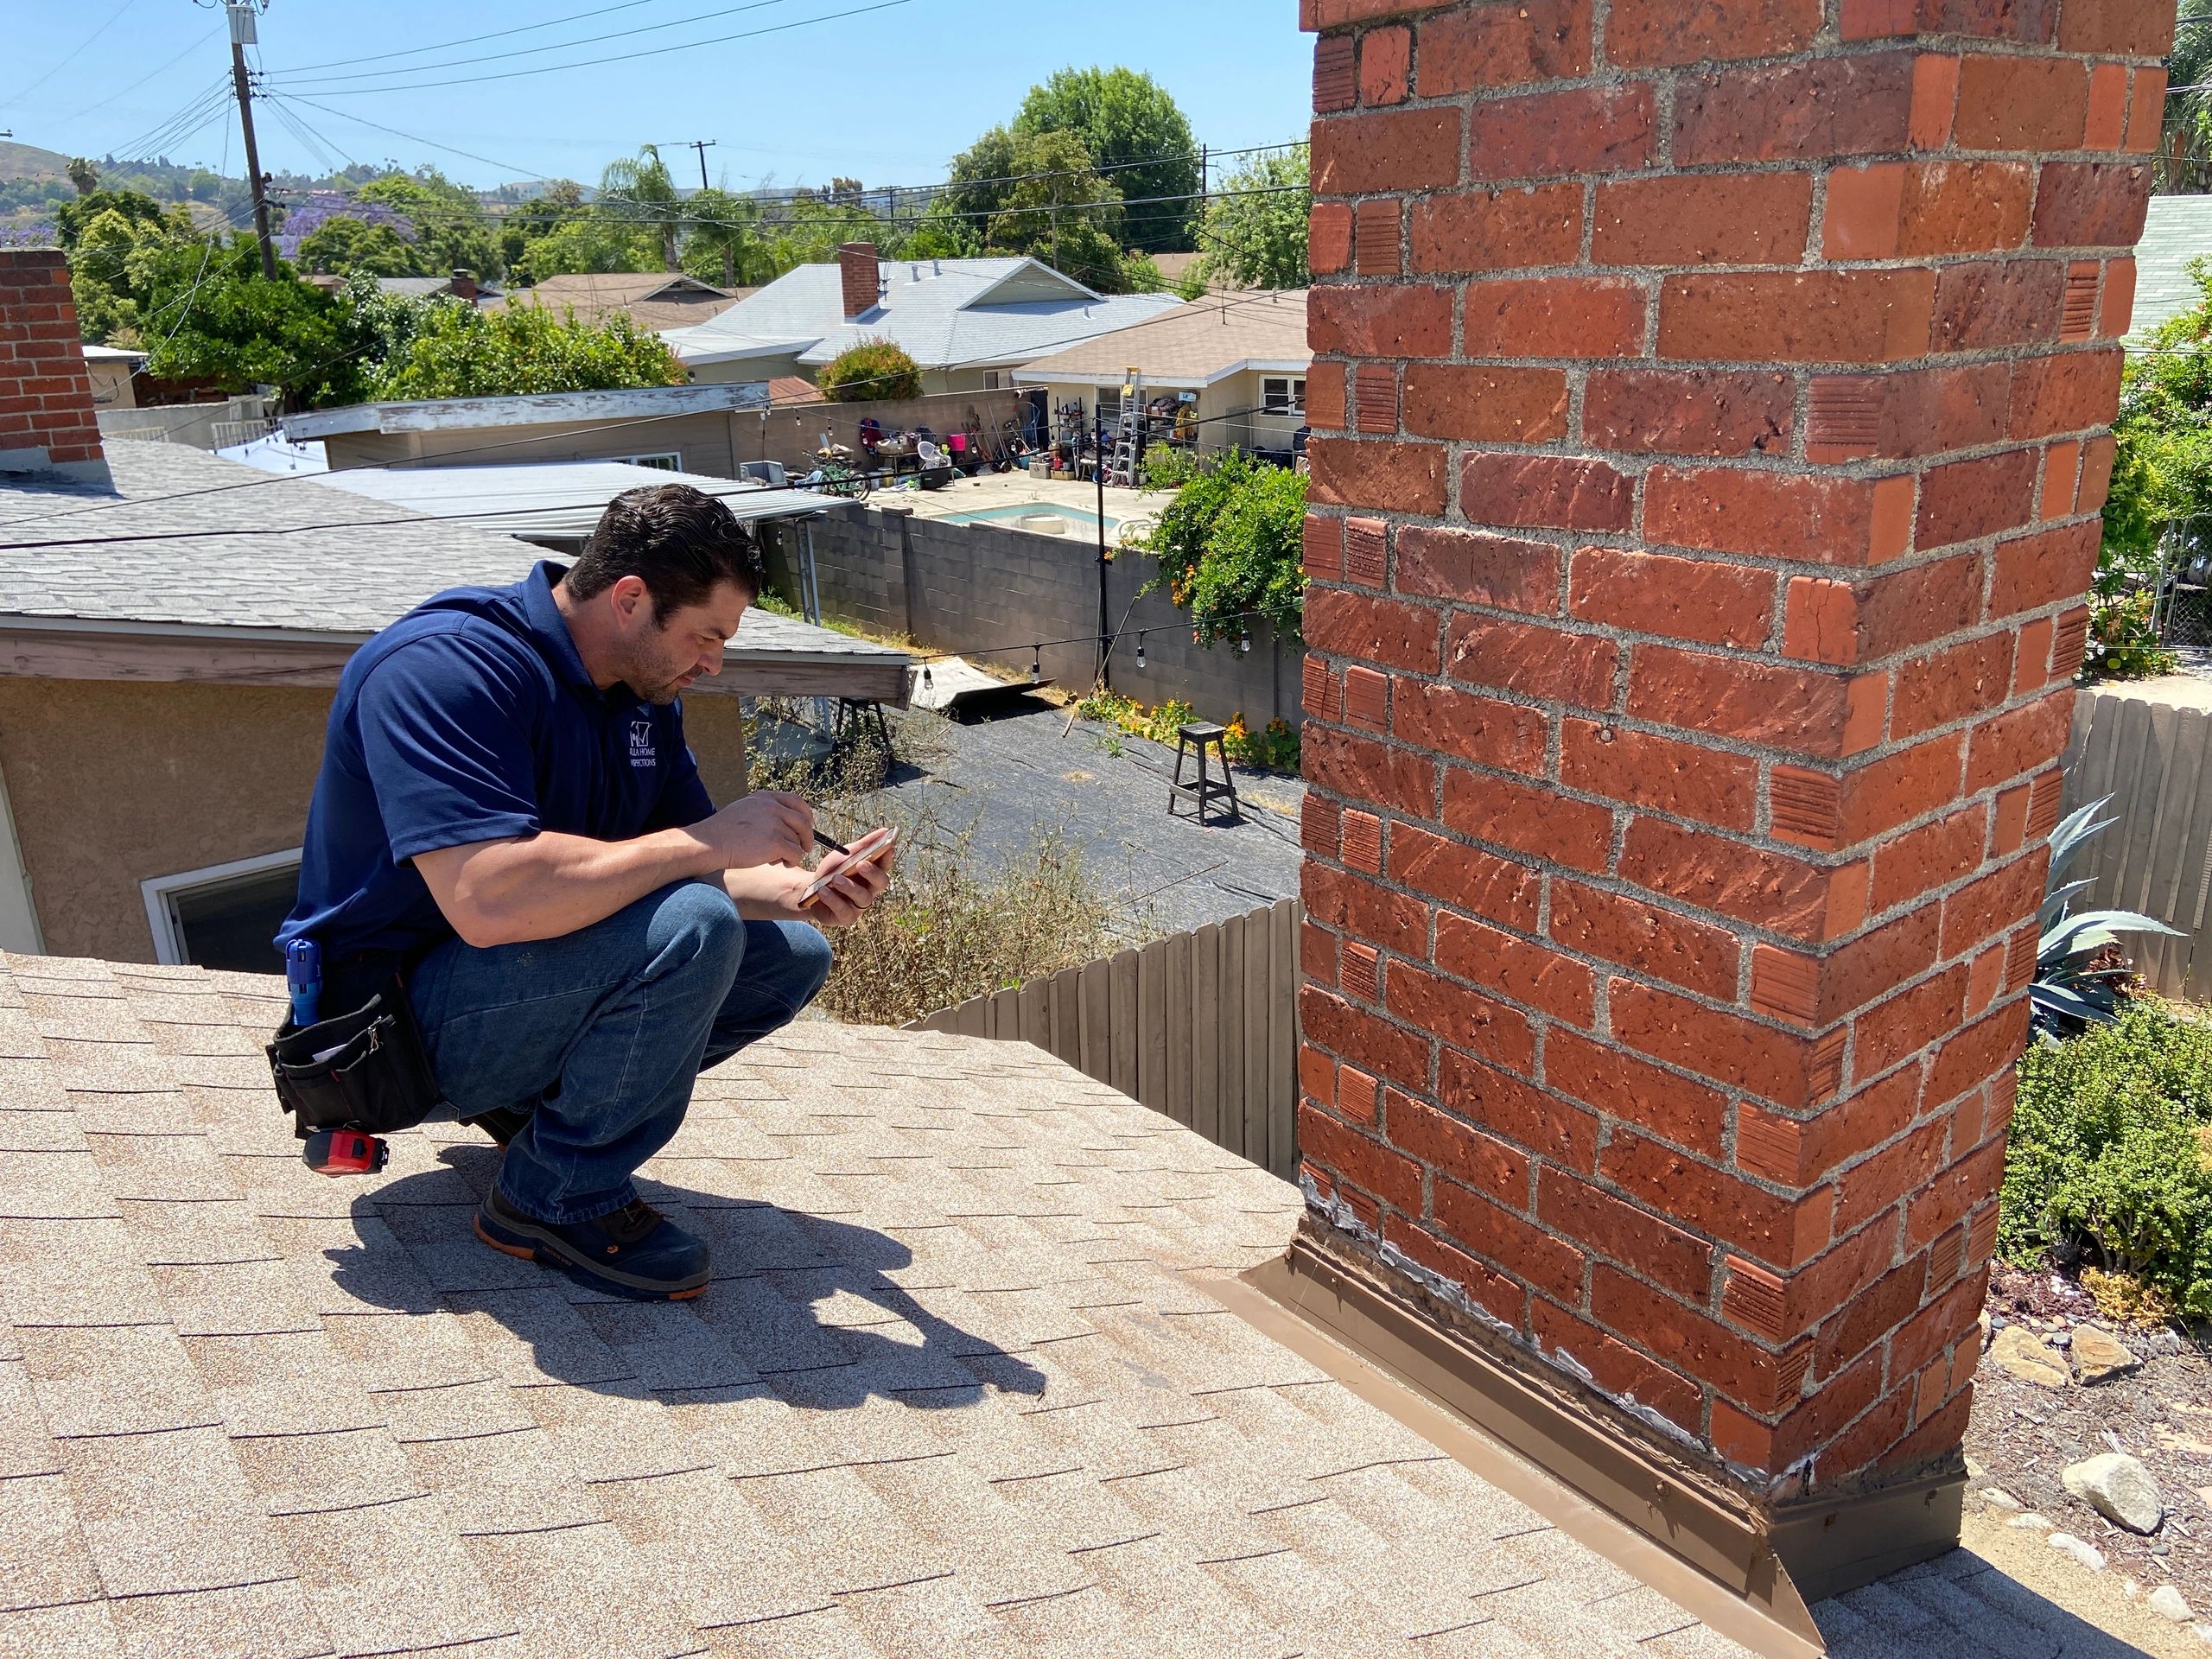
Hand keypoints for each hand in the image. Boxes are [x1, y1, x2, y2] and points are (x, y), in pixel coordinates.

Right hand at [691, 791, 812, 870]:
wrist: (709, 843)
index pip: (798, 801)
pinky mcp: (775, 842)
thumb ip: (765, 811)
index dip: (806, 815)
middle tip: (804, 848)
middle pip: (803, 821)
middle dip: (807, 837)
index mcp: (765, 798)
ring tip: (777, 859)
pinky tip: (778, 863)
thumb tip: (786, 823)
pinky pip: (796, 853)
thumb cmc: (722, 832)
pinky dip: (791, 861)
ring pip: (798, 840)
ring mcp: (774, 823)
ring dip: (792, 851)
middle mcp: (772, 807)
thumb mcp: (745, 809)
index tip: (806, 827)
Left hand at [796, 838, 895, 926]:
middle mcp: (870, 890)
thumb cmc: (833, 870)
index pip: (886, 865)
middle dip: (872, 873)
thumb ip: (864, 844)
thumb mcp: (846, 855)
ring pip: (863, 898)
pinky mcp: (845, 917)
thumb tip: (884, 831)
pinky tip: (823, 891)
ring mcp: (858, 905)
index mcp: (872, 873)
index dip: (888, 857)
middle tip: (860, 864)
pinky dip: (833, 900)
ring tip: (835, 878)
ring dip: (850, 887)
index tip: (887, 847)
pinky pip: (843, 910)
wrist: (810, 889)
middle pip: (881, 883)